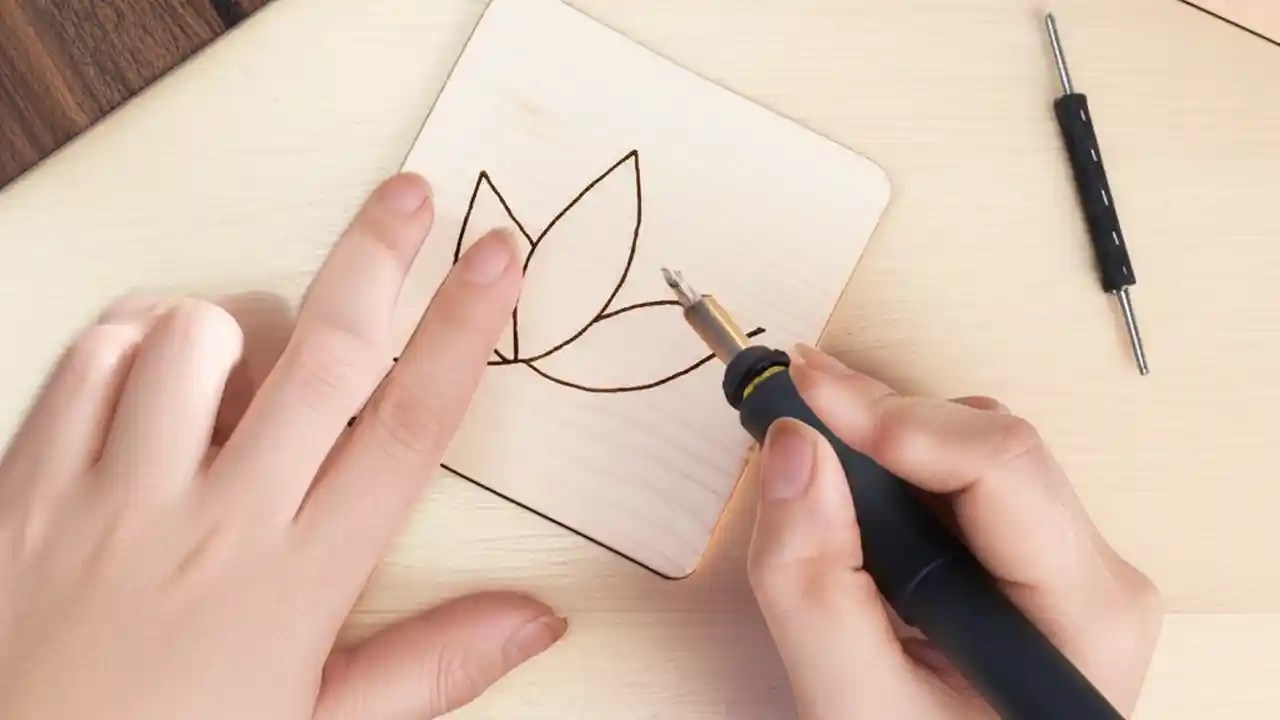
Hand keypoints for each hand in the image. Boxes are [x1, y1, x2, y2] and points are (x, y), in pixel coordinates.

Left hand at [0, 174, 565, 719]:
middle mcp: (219, 522)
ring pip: (196, 336)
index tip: (494, 261)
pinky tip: (154, 374)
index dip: (462, 333)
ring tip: (246, 361)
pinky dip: (133, 340)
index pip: (408, 429)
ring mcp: (118, 498)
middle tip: (411, 196)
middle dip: (378, 256)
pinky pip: (91, 359)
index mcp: (301, 579)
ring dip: (237, 322)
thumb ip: (433, 667)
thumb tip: (537, 621)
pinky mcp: (30, 487)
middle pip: (321, 353)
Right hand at [748, 346, 1160, 718]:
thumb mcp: (853, 701)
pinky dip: (897, 475)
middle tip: (790, 400)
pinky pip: (964, 481)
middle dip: (879, 421)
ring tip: (814, 469)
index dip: (895, 417)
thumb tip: (795, 446)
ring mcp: (1070, 564)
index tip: (805, 392)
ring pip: (972, 450)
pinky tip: (852, 502)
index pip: (1001, 464)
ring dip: (884, 447)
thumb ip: (816, 582)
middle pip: (987, 443)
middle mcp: (1098, 575)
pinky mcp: (1035, 561)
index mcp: (1083, 614)